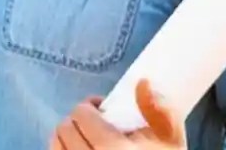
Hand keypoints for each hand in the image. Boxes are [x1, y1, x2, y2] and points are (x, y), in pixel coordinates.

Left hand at [49, 79, 185, 148]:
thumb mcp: (170, 138)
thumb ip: (155, 109)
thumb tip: (141, 82)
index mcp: (111, 147)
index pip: (81, 114)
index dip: (90, 106)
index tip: (103, 110)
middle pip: (64, 129)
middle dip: (77, 121)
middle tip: (94, 124)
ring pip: (55, 146)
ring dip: (67, 137)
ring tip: (86, 139)